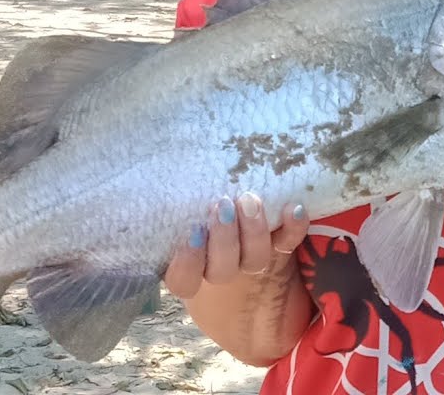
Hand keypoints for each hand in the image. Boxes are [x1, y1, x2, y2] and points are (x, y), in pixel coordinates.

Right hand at [163, 193, 310, 299]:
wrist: (237, 218)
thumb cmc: (195, 208)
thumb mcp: (180, 206)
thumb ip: (174, 198)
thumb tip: (150, 164)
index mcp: (189, 264)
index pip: (183, 280)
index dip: (187, 262)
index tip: (192, 233)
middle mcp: (219, 267)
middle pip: (221, 270)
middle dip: (224, 239)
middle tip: (223, 205)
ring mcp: (250, 260)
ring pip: (254, 260)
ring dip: (253, 232)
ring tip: (250, 200)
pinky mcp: (279, 248)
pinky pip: (288, 244)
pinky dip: (293, 228)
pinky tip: (294, 208)